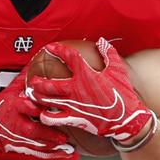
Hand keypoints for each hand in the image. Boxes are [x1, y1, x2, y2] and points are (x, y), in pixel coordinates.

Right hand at [0, 73, 73, 157]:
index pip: (22, 106)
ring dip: (53, 147)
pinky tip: (65, 154)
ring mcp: (18, 136)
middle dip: (47, 133)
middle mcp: (15, 122)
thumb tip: (40, 58)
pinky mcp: (21, 146)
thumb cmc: (2, 104)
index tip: (40, 109)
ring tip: (69, 148)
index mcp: (14, 106)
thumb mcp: (12, 89)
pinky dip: (52, 154)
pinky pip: (37, 152)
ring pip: (36, 144)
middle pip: (31, 129)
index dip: (31, 108)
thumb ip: (26, 78)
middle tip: (63, 136)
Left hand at [29, 37, 156, 149]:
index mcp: (87, 74)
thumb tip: (101, 41)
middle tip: (34, 79)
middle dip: (39, 81)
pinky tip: (43, 114)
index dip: (58, 50)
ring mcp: (74, 104)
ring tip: (32, 95)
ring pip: (48, 100)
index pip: (69, 57)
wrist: (127, 118)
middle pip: (50, 82)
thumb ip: (108, 53)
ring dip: (37, 97)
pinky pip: (54, 118)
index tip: (50, 48)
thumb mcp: (118, 69)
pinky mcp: (74, 118)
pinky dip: (46, 116)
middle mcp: (77, 88)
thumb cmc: (123, 93)